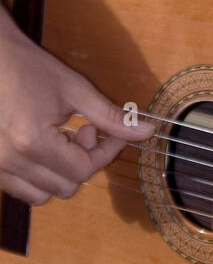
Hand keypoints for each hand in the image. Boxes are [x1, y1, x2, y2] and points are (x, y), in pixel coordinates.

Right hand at [0, 24, 154, 204]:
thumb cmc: (29, 67)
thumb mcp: (75, 89)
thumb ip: (111, 117)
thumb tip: (147, 131)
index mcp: (31, 142)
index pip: (83, 170)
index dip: (106, 153)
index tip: (113, 134)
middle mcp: (8, 161)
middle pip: (65, 187)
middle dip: (84, 162)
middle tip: (85, 131)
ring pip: (42, 195)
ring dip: (61, 174)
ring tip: (61, 139)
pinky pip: (20, 189)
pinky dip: (39, 176)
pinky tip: (43, 147)